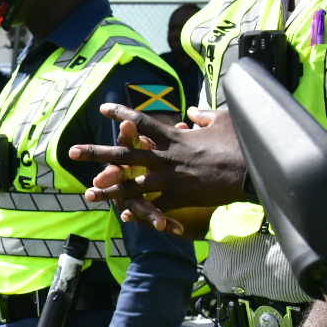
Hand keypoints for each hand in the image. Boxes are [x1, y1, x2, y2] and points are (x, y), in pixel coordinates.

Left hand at [68, 105, 245, 234]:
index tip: (104, 109)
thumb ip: (204, 116)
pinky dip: (141, 213)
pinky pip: (155, 207)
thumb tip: (192, 112)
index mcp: (174, 136)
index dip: (121, 114)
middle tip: (72, 151)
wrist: (253, 170)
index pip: (142, 121)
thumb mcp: (224, 120)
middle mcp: (166, 157)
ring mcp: (170, 179)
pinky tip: (125, 217)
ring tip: (88, 193)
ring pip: (132, 185)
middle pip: (124, 153)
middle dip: (97, 153)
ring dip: (109, 190)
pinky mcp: (181, 198)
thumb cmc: (242, 143)